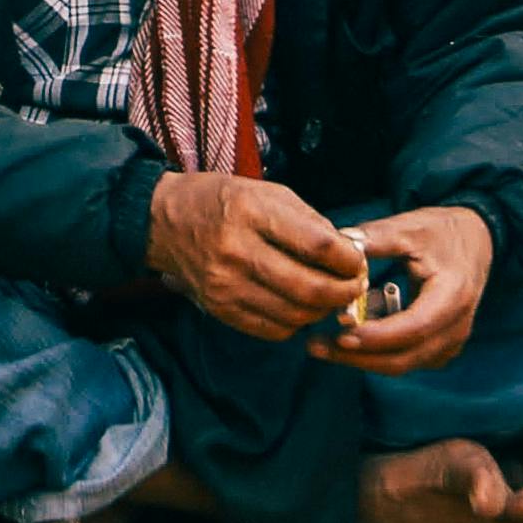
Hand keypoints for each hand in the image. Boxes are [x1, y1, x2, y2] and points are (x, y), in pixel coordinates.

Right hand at [146, 170, 368, 341]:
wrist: (164, 221)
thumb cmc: (223, 201)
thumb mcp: (269, 193)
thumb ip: (311, 223)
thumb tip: (350, 254)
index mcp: (252, 212)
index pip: (318, 246)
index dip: (349, 260)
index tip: (358, 262)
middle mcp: (237, 251)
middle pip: (309, 288)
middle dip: (344, 292)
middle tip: (354, 287)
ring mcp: (225, 285)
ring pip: (294, 314)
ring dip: (322, 310)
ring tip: (331, 296)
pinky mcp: (219, 308)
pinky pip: (272, 329)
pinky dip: (295, 322)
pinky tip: (299, 306)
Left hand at [320, 204, 490, 373]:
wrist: (476, 240)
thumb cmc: (441, 232)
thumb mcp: (410, 227)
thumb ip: (375, 237)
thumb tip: (337, 244)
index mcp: (453, 294)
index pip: (415, 327)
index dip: (376, 336)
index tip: (339, 333)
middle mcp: (457, 325)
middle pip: (404, 358)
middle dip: (358, 356)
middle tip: (316, 346)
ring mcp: (451, 341)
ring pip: (402, 364)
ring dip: (362, 358)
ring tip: (322, 344)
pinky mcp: (441, 347)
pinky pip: (407, 361)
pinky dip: (376, 354)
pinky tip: (349, 339)